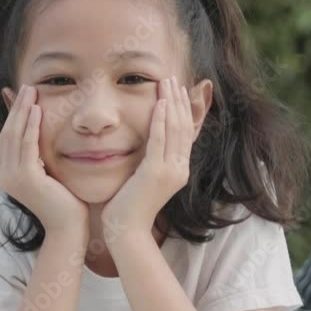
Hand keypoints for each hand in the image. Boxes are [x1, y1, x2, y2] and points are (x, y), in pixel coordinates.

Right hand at [0, 84, 88, 234]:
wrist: (70, 228)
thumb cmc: (67, 202)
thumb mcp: (52, 172)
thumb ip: (44, 154)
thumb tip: (47, 135)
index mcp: (10, 174)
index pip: (9, 137)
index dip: (15, 114)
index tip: (25, 94)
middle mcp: (6, 176)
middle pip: (8, 133)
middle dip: (16, 108)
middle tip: (27, 86)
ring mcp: (13, 178)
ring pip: (14, 136)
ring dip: (22, 111)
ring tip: (31, 91)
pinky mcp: (26, 178)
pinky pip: (27, 146)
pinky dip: (31, 126)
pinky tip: (37, 110)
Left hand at [102, 77, 193, 244]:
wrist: (126, 232)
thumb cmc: (127, 208)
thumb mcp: (141, 180)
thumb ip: (145, 163)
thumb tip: (142, 150)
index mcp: (177, 170)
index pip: (184, 133)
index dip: (183, 110)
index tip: (177, 90)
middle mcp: (179, 169)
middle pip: (184, 127)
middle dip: (179, 100)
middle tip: (173, 78)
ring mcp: (170, 171)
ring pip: (175, 129)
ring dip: (171, 103)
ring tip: (167, 82)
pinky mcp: (156, 173)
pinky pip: (160, 141)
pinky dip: (161, 120)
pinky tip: (159, 103)